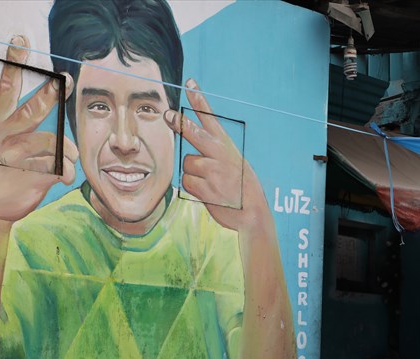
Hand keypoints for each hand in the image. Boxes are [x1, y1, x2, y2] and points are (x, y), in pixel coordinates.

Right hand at [0, 35, 77, 223]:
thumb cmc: (3, 167)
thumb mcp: (5, 140)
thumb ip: (27, 122)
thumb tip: (57, 97)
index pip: (6, 87)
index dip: (14, 64)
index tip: (21, 40)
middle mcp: (5, 135)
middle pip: (32, 110)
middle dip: (50, 95)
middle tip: (64, 81)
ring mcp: (17, 156)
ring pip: (56, 144)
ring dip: (70, 153)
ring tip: (69, 160)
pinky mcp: (32, 176)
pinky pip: (62, 168)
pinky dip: (68, 173)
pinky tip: (63, 178)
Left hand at [165, 79, 267, 232]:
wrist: (252, 213)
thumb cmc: (242, 187)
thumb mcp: (236, 163)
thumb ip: (216, 154)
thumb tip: (188, 154)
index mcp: (226, 147)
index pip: (211, 118)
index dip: (199, 101)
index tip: (189, 84)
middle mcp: (220, 156)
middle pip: (194, 133)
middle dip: (180, 123)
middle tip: (167, 115)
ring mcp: (213, 172)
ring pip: (187, 163)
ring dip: (192, 172)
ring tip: (209, 182)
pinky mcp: (206, 189)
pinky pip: (186, 182)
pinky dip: (192, 187)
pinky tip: (207, 192)